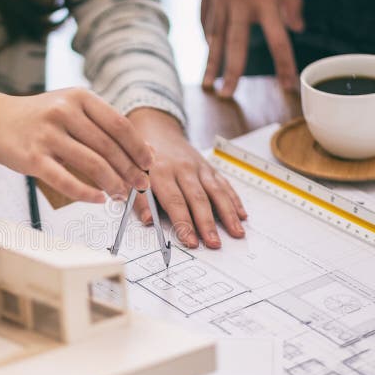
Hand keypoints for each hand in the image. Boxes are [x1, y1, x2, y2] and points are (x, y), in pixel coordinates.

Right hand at [0, 89, 152, 202]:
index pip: (119, 125)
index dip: (138, 148)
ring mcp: (47, 135)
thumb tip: (145, 151)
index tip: (150, 164)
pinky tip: (98, 199)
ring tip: (121, 195)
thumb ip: (104, 126)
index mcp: (79, 97)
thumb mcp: (71, 108)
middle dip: (130, 170)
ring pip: (92, 165)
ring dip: (112, 184)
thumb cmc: (38, 117)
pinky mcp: (33, 158)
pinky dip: (87, 193)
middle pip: (109, 147)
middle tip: (140, 185)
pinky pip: (66, 181)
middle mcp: (64, 111)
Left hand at [127, 108, 246, 248]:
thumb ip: (139, 200)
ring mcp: (198, 167)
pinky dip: (234, 199)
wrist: (156, 130)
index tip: (191, 242)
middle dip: (207, 223)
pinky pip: (224, 184)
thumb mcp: (132, 177)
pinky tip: (242, 215)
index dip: (183, 223)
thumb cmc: (141, 160)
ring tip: (237, 233)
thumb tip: (148, 221)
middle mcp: (182, 168)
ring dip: (228, 214)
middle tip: (214, 243)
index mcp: (160, 172)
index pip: (174, 201)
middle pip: (198, 199)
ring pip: (216, 191)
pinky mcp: (209, 166)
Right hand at [201, 0, 303, 96]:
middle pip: (235, 45)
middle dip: (231, 72)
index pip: (278, 40)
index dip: (284, 65)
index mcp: (265, 0)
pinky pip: (206, 21)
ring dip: (211, 63)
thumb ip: (293, 2)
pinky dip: (207, 37)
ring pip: (214, 38)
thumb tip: (297, 28)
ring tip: (207, 85)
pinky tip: (208, 51)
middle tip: (226, 95)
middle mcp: (240, 5)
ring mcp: (220, 1)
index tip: (287, 86)